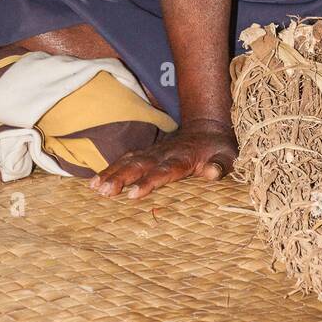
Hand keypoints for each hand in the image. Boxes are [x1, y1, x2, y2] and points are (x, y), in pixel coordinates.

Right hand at [89, 118, 236, 199]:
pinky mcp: (146, 153)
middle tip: (104, 192)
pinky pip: (125, 160)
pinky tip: (94, 182)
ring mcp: (153, 152)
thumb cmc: (218, 148)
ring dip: (111, 173)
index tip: (133, 194)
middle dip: (121, 178)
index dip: (149, 182)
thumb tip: (213, 173)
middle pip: (140, 165)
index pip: (164, 171)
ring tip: (94, 188)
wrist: (208, 127)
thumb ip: (221, 165)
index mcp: (183, 158)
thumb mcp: (227, 156)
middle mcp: (164, 154)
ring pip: (129, 161)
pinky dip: (110, 169)